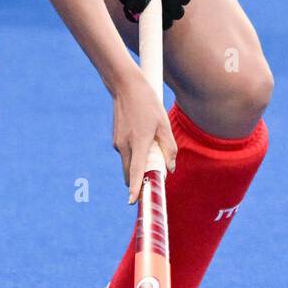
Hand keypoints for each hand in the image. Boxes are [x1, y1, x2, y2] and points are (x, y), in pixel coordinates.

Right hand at [112, 68, 177, 204]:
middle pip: (131, 174)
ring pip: (129, 164)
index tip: (133, 202)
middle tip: (157, 172)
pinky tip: (143, 135)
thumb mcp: (164, 124)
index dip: (135, 189)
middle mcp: (125, 146)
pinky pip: (127, 154)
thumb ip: (169, 148)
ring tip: (152, 143)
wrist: (125, 86)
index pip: (135, 172)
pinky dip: (135, 154)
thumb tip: (170, 168)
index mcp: (138, 143)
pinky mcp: (116, 139)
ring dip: (140, 164)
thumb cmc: (148, 104)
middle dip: (141, 179)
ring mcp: (118, 143)